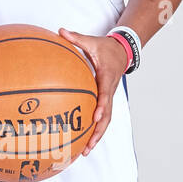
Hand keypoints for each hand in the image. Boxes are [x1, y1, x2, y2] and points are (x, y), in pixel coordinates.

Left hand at [58, 27, 128, 154]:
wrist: (122, 52)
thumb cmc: (105, 48)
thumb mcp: (92, 42)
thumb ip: (76, 38)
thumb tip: (60, 31)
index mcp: (107, 77)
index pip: (105, 94)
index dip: (101, 106)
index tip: (95, 117)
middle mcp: (110, 90)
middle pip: (107, 115)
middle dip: (99, 131)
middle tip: (89, 145)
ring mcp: (109, 97)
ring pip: (106, 120)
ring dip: (98, 135)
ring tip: (87, 150)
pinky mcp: (106, 100)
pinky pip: (102, 117)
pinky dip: (96, 130)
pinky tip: (85, 141)